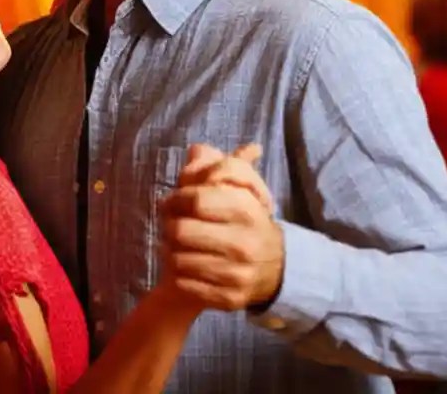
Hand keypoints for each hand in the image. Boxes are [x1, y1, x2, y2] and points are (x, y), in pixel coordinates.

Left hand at [159, 144, 283, 310]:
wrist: (276, 270)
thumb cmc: (249, 223)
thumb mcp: (242, 190)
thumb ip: (220, 167)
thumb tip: (196, 148)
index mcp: (246, 210)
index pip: (195, 198)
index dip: (176, 198)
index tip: (173, 201)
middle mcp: (243, 243)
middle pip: (180, 230)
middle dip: (170, 226)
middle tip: (172, 225)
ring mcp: (236, 274)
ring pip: (178, 259)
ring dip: (170, 251)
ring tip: (176, 245)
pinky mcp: (229, 298)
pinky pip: (185, 284)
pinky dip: (178, 274)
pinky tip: (184, 266)